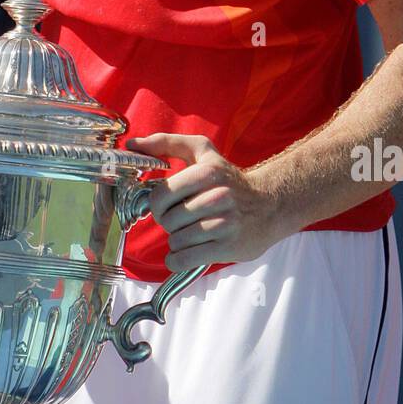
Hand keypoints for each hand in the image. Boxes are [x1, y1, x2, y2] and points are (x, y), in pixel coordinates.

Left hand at [126, 133, 292, 270]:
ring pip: (176, 241)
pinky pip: (185, 260)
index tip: (167, 205)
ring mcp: (225, 224)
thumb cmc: (229, 179)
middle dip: (169, 223)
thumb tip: (132, 145)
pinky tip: (186, 252)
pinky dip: (178, 259)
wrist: (271, 205)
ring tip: (191, 233)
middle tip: (182, 220)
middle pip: (167, 221)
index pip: (160, 195)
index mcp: (207, 172)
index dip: (157, 204)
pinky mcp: (228, 248)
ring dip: (177, 241)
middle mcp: (218, 197)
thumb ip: (166, 143)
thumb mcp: (202, 152)